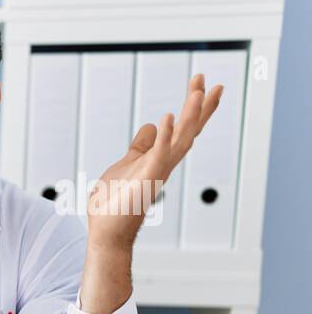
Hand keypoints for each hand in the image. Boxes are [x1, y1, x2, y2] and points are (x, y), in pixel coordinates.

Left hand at [87, 73, 222, 248]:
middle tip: (205, 79)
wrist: (107, 234)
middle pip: (188, 131)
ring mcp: (156, 172)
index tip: (199, 84)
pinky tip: (167, 117)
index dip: (192, 108)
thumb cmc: (115, 204)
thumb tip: (152, 126)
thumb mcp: (127, 164)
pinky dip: (164, 137)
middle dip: (198, 106)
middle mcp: (164, 164)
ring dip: (190, 116)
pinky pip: (157, 155)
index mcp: (160, 159)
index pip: (181, 129)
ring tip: (198, 91)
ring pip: (180, 140)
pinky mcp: (145, 179)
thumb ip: (141, 146)